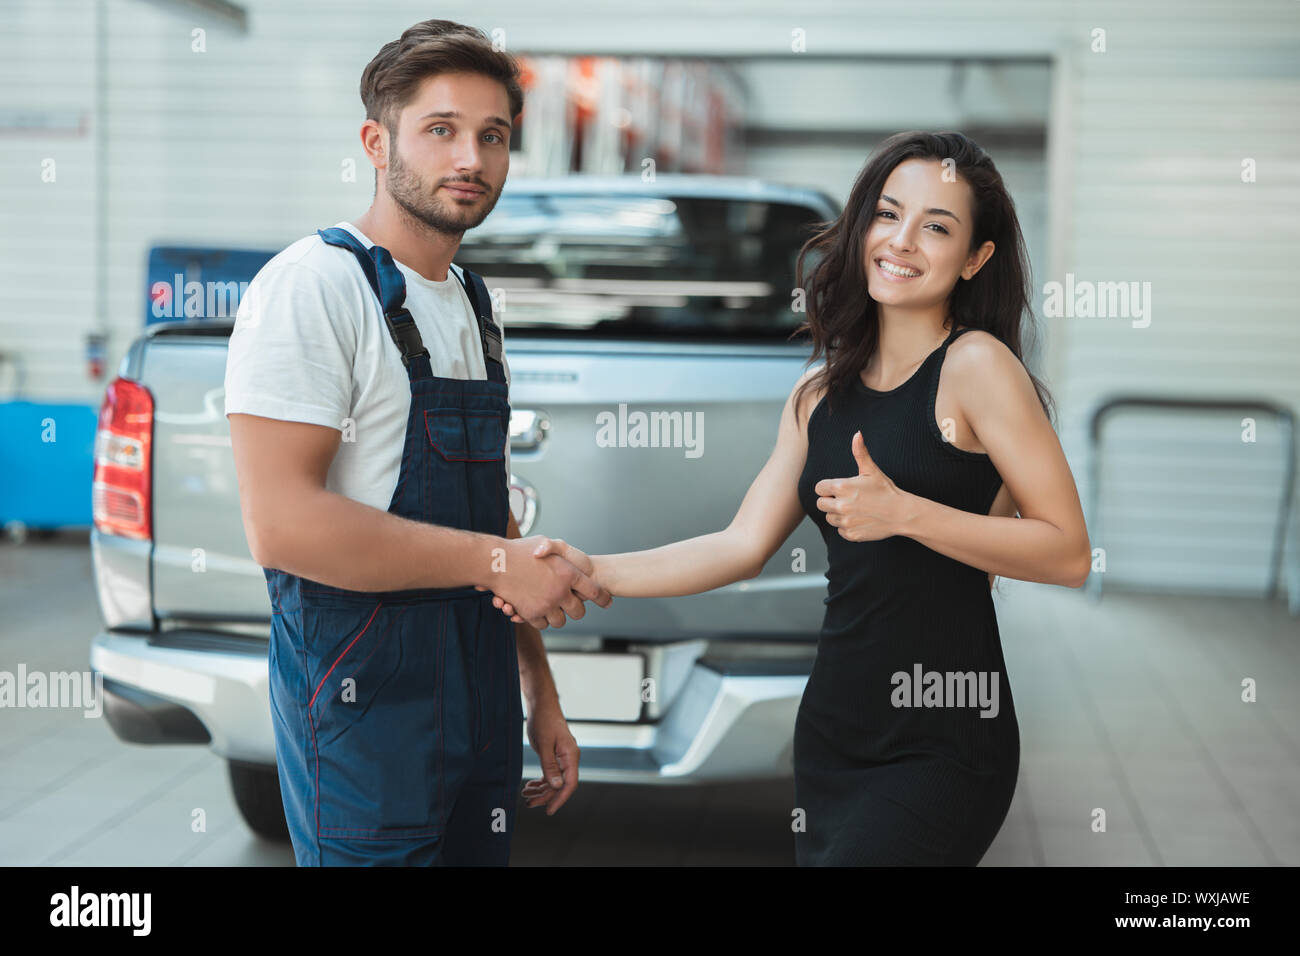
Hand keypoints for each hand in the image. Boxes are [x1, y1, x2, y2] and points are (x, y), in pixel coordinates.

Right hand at [482, 539, 606, 622]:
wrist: (495, 562)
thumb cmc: (519, 550)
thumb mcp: (545, 542)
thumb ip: (561, 552)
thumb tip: (572, 565)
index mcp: (568, 573)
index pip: (595, 591)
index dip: (603, 598)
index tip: (607, 602)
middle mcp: (560, 591)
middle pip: (579, 612)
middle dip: (576, 609)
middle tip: (571, 606)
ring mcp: (546, 604)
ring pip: (561, 621)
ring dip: (557, 616)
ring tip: (551, 607)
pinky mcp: (531, 614)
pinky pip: (542, 624)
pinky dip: (540, 619)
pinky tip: (535, 608)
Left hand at [522, 697, 578, 814]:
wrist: (542, 705)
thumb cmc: (544, 721)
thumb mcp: (544, 744)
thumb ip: (550, 766)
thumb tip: (557, 786)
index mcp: (571, 756)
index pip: (570, 783)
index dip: (560, 799)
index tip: (549, 810)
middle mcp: (569, 759)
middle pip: (560, 785)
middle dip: (545, 796)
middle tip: (528, 803)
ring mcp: (562, 758)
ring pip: (554, 781)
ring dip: (541, 790)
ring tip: (526, 794)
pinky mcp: (554, 756)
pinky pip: (550, 774)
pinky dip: (541, 781)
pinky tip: (530, 785)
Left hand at [814, 431, 910, 541]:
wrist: (901, 513)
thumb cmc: (886, 490)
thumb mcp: (871, 470)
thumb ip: (860, 452)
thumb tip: (857, 434)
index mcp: (841, 487)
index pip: (819, 489)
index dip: (827, 488)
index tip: (838, 489)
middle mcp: (840, 505)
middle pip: (821, 504)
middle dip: (830, 501)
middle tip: (847, 499)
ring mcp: (845, 521)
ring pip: (830, 518)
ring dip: (838, 514)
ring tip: (855, 509)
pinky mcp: (850, 534)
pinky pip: (840, 530)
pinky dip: (847, 527)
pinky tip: (860, 520)